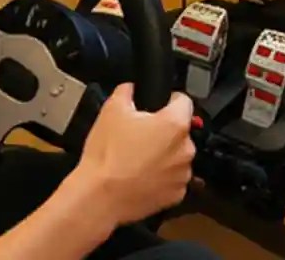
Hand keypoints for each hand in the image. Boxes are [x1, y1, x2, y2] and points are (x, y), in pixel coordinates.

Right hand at [68, 84, 196, 228]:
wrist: (99, 196)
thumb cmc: (107, 156)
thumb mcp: (111, 110)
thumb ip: (126, 92)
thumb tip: (130, 88)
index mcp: (174, 124)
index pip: (184, 101)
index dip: (170, 99)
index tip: (161, 103)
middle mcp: (185, 149)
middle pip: (180, 131)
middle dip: (163, 131)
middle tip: (139, 135)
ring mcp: (182, 174)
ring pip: (177, 156)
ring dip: (164, 154)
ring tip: (137, 158)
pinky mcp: (176, 194)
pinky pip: (173, 179)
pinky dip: (161, 177)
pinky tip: (141, 176)